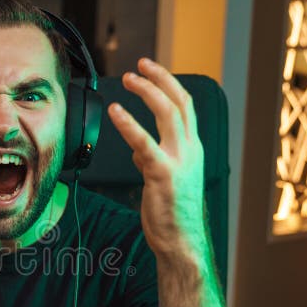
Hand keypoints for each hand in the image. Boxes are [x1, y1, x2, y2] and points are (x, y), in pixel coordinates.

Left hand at [107, 58, 205, 257]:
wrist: (180, 241)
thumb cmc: (170, 212)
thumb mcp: (163, 179)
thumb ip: (151, 159)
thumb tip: (136, 148)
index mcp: (191, 150)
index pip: (184, 107)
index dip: (168, 85)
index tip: (149, 70)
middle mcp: (190, 150)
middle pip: (179, 102)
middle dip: (160, 78)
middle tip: (138, 65)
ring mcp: (179, 161)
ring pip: (168, 114)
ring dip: (147, 92)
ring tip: (127, 80)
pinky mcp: (163, 174)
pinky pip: (144, 142)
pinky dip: (129, 123)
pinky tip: (115, 112)